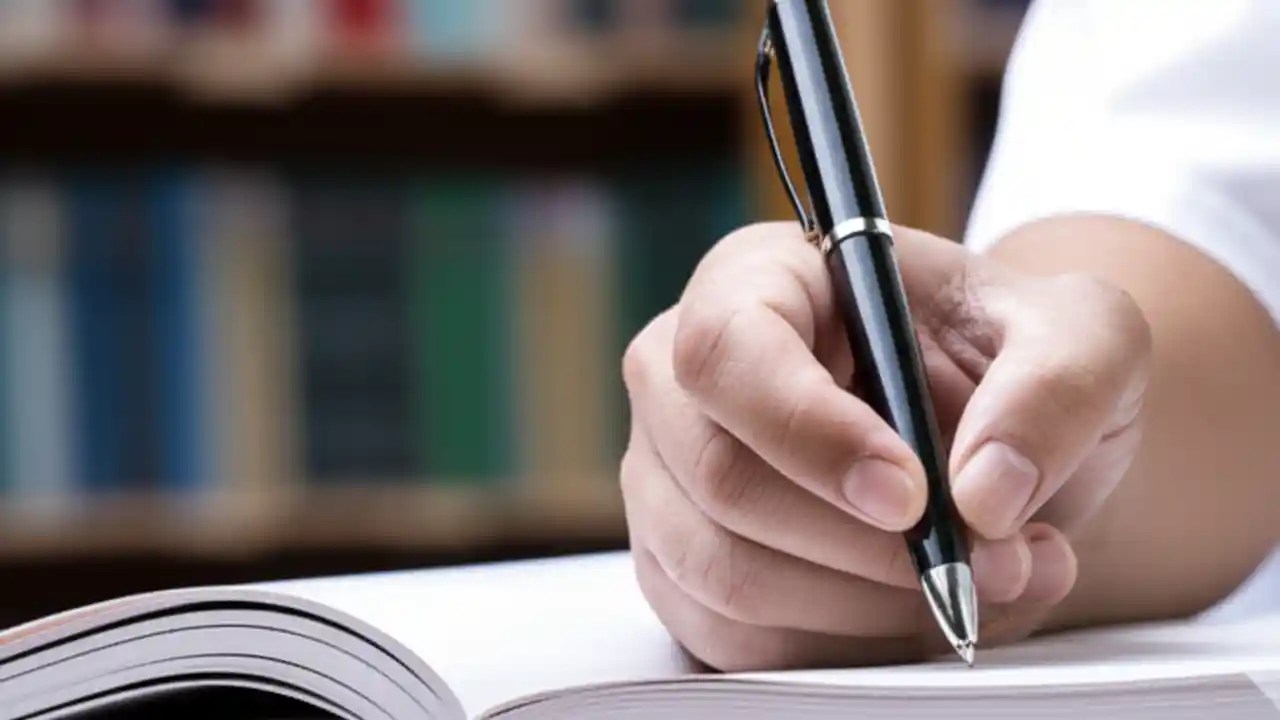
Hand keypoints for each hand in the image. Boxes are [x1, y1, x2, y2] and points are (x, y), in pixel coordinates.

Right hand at [620, 222, 1151, 670]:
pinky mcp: (685, 567)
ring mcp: (672, 477)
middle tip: (992, 557)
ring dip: (870, 605)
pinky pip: (735, 636)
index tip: (911, 494)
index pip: (725, 349)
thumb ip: (1057, 383)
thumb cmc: (1016, 368)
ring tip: (979, 578)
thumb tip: (981, 492)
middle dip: (869, 546)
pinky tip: (913, 607)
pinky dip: (843, 644)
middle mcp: (689, 377)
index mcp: (761, 280)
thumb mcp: (1084, 336)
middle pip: (723, 479)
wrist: (998, 452)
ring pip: (728, 573)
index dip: (806, 429)